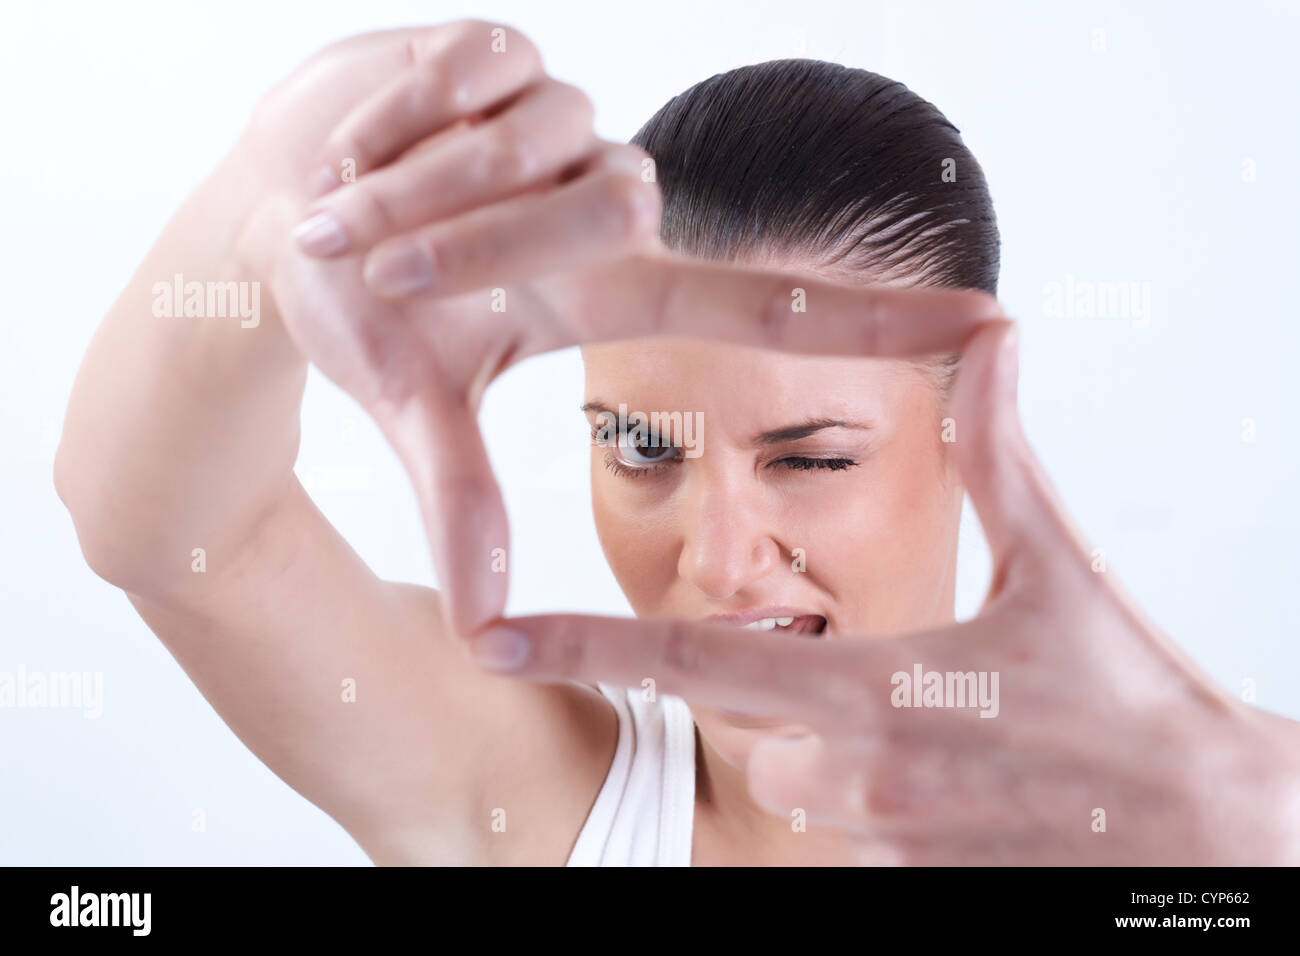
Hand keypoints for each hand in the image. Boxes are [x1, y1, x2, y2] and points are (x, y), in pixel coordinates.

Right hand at [233, 22, 1005, 636]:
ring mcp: (556, 118)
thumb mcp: (410, 405)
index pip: (765, 303)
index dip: (877, 319)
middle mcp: (601, 201)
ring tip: (344, 210)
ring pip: (529, 139)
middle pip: (614, 202)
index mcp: (604, 289)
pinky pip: (462, 76)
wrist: (267, 211)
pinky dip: (386, 121)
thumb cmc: (356, 311)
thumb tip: (476, 622)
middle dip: (474, 237)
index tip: (989, 326)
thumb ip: (459, 496)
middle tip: (370, 264)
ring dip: (415, 187)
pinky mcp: (497, 48)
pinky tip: (354, 145)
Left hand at [472, 319, 1299, 863]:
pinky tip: (964, 772)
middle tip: (901, 671)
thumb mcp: (1059, 567)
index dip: (584, 644)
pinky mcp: (906, 878)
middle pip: (750, 718)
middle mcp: (854, 774)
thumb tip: (988, 340)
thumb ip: (1002, 454)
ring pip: (801, 772)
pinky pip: (851, 821)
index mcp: (871, 688)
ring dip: (843, 737)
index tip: (492, 636)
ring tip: (950, 722)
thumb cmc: (1136, 698)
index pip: (690, 660)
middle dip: (790, 685)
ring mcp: (879, 839)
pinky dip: (883, 785)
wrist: (1210, 833)